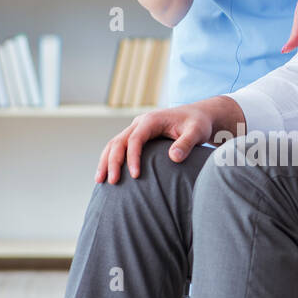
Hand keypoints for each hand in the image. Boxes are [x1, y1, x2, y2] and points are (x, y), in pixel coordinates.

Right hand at [95, 104, 212, 181]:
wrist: (198, 115)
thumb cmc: (198, 123)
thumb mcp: (197, 132)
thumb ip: (186, 144)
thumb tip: (174, 158)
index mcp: (151, 120)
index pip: (135, 139)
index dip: (132, 157)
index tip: (135, 176)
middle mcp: (140, 123)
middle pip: (118, 141)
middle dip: (112, 162)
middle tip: (112, 182)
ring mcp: (136, 129)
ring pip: (114, 144)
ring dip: (106, 161)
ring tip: (100, 180)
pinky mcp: (137, 136)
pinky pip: (120, 147)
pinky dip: (111, 160)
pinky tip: (107, 174)